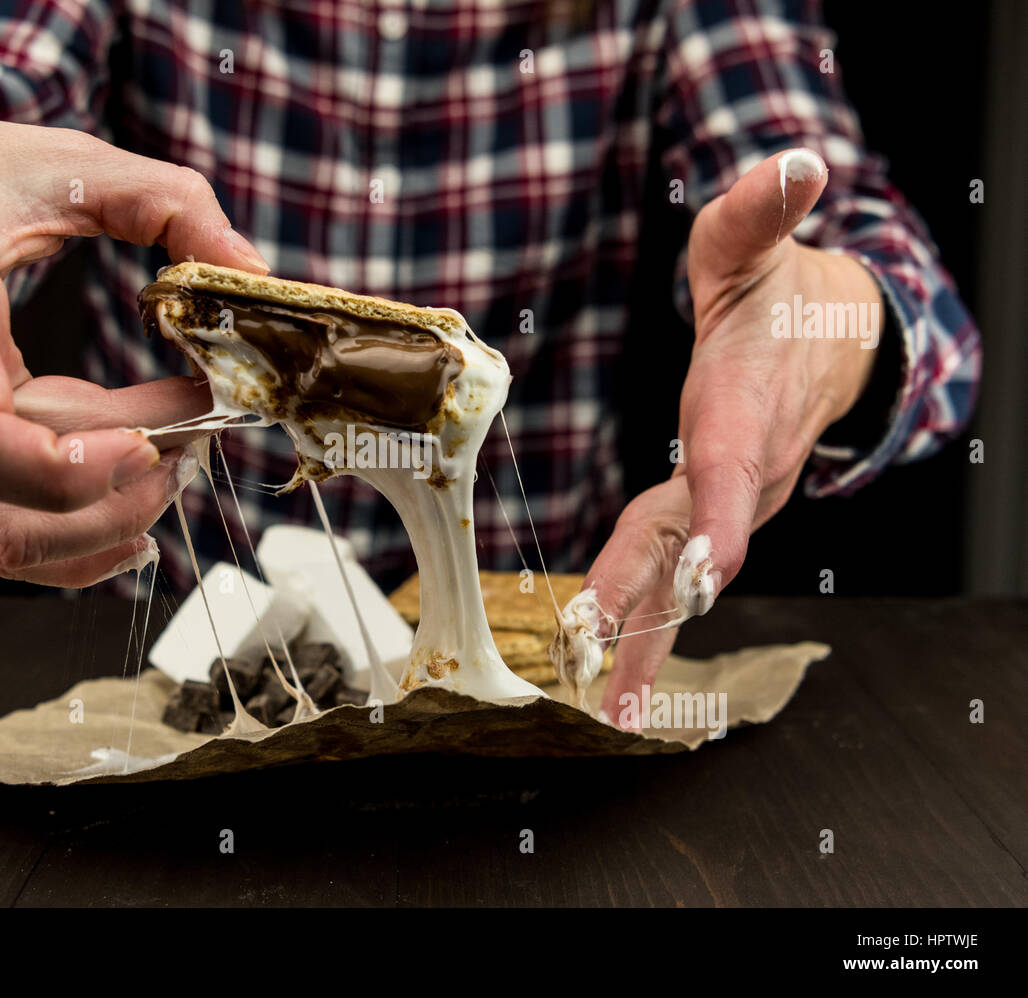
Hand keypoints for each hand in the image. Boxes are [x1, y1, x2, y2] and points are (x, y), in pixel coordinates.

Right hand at [0, 112, 268, 585]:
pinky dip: (75, 542)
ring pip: (10, 538)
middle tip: (203, 423)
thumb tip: (249, 269)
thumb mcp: (58, 159)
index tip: (152, 440)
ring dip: (112, 516)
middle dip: (131, 483)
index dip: (71, 470)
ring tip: (179, 452)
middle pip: (16, 506)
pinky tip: (137, 513)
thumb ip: (167, 201)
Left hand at [560, 148, 881, 727]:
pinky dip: (642, 620)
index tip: (707, 571)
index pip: (733, 465)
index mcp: (744, 410)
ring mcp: (726, 501)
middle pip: (693, 541)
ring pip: (679, 571)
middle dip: (655, 605)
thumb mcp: (753, 244)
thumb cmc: (776, 298)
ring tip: (607, 701)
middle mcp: (740, 470)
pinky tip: (610, 668)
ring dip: (644, 636)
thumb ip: (759, 210)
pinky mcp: (708, 511)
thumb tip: (800, 156)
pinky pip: (669, 570)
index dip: (722, 515)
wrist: (826, 346)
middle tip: (612, 668)